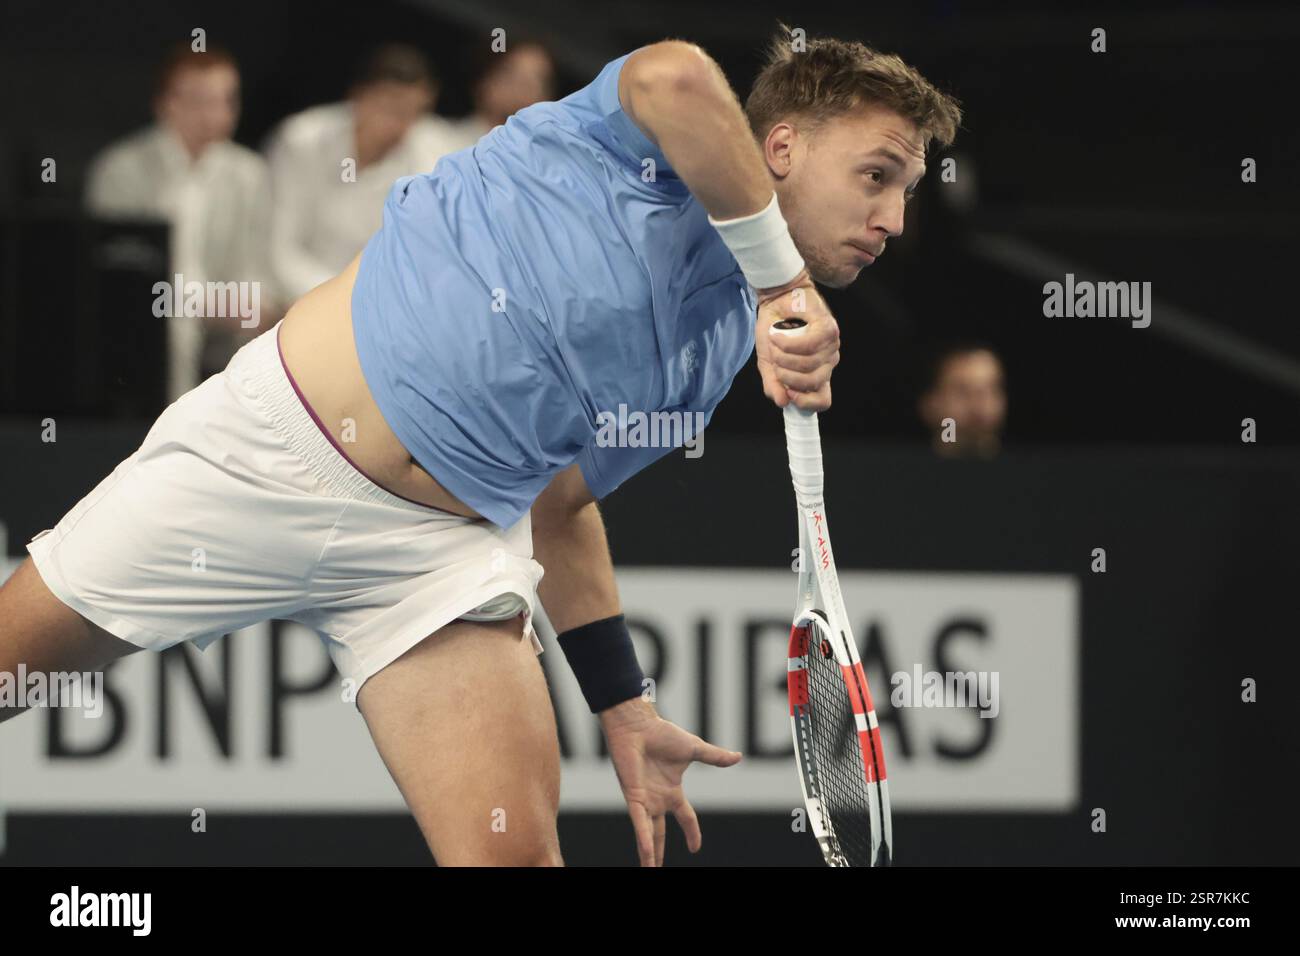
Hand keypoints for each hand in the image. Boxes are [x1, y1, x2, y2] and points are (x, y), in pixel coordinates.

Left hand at [599, 697, 742, 865]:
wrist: (639, 726)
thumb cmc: (662, 733)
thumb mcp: (694, 749)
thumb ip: (715, 757)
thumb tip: (739, 756)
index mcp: (671, 790)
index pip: (685, 817)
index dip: (692, 832)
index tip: (695, 848)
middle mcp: (657, 799)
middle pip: (659, 833)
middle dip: (658, 852)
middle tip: (657, 868)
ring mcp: (645, 800)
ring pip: (648, 835)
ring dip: (649, 855)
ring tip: (650, 871)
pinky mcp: (634, 798)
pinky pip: (640, 824)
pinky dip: (644, 840)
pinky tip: (647, 855)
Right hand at [754, 269, 839, 411]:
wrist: (775, 301)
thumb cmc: (774, 330)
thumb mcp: (768, 362)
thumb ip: (773, 384)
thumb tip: (782, 402)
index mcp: (815, 374)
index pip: (823, 400)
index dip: (806, 403)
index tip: (788, 393)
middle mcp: (827, 363)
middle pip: (812, 383)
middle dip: (786, 375)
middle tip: (775, 360)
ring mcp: (831, 346)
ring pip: (809, 365)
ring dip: (784, 356)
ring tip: (775, 344)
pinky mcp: (828, 328)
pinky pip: (809, 346)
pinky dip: (788, 343)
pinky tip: (778, 336)